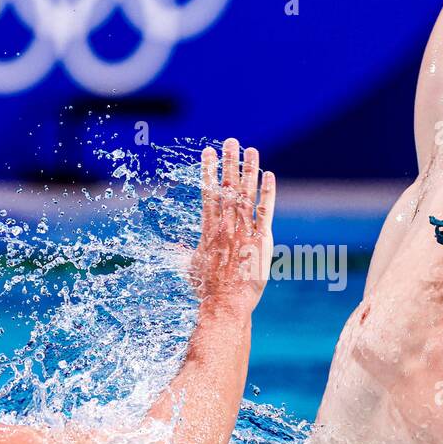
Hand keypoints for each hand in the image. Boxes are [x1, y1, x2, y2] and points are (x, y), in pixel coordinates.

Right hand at [188, 138, 275, 314]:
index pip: (209, 192)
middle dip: (229, 162)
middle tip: (231, 141)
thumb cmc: (206, 289)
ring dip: (249, 170)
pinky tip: (269, 176)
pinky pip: (266, 212)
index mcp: (209, 229)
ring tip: (251, 150)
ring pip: (247, 194)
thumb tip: (173, 248)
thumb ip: (184, 253)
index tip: (208, 151)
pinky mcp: (261, 240)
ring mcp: (244, 231)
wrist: (225, 302)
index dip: (208, 170)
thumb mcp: (190, 268)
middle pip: (228, 187)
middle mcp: (226, 225)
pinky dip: (268, 193)